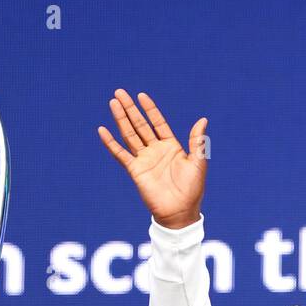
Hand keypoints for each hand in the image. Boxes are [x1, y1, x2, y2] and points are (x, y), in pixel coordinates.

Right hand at [98, 89, 207, 228]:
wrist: (180, 213)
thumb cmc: (192, 190)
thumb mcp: (198, 162)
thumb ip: (197, 141)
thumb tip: (202, 119)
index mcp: (170, 146)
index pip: (157, 122)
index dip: (150, 109)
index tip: (141, 96)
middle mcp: (155, 150)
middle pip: (140, 125)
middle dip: (130, 109)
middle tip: (120, 92)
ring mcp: (144, 160)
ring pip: (129, 135)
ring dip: (121, 119)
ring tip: (113, 103)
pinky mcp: (135, 171)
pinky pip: (120, 154)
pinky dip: (111, 143)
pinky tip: (103, 130)